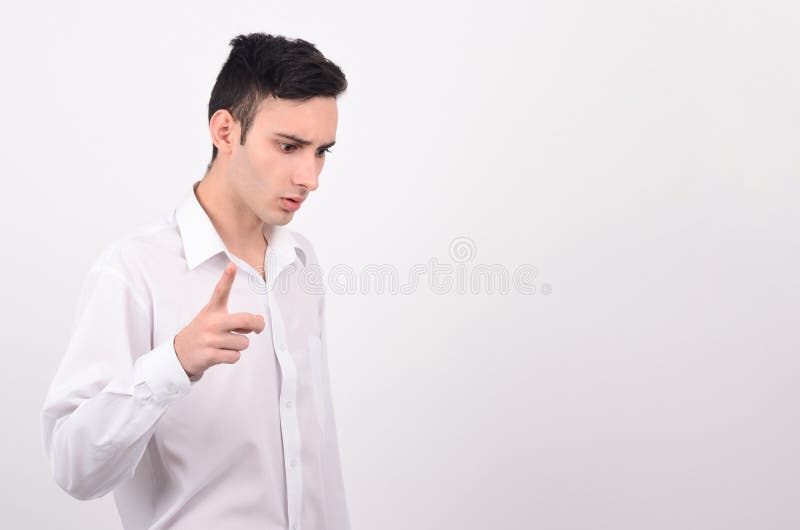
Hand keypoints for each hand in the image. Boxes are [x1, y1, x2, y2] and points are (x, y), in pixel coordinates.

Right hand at [173, 261, 265, 378]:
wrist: (179, 354)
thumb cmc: (203, 333)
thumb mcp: (212, 319)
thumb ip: (235, 319)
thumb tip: (255, 325)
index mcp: (211, 310)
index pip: (220, 291)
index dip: (227, 278)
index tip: (232, 265)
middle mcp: (211, 323)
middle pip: (245, 319)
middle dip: (257, 324)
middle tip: (258, 328)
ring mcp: (210, 339)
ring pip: (243, 342)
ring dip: (239, 346)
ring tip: (225, 345)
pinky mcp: (209, 355)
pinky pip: (235, 356)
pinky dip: (232, 357)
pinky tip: (221, 354)